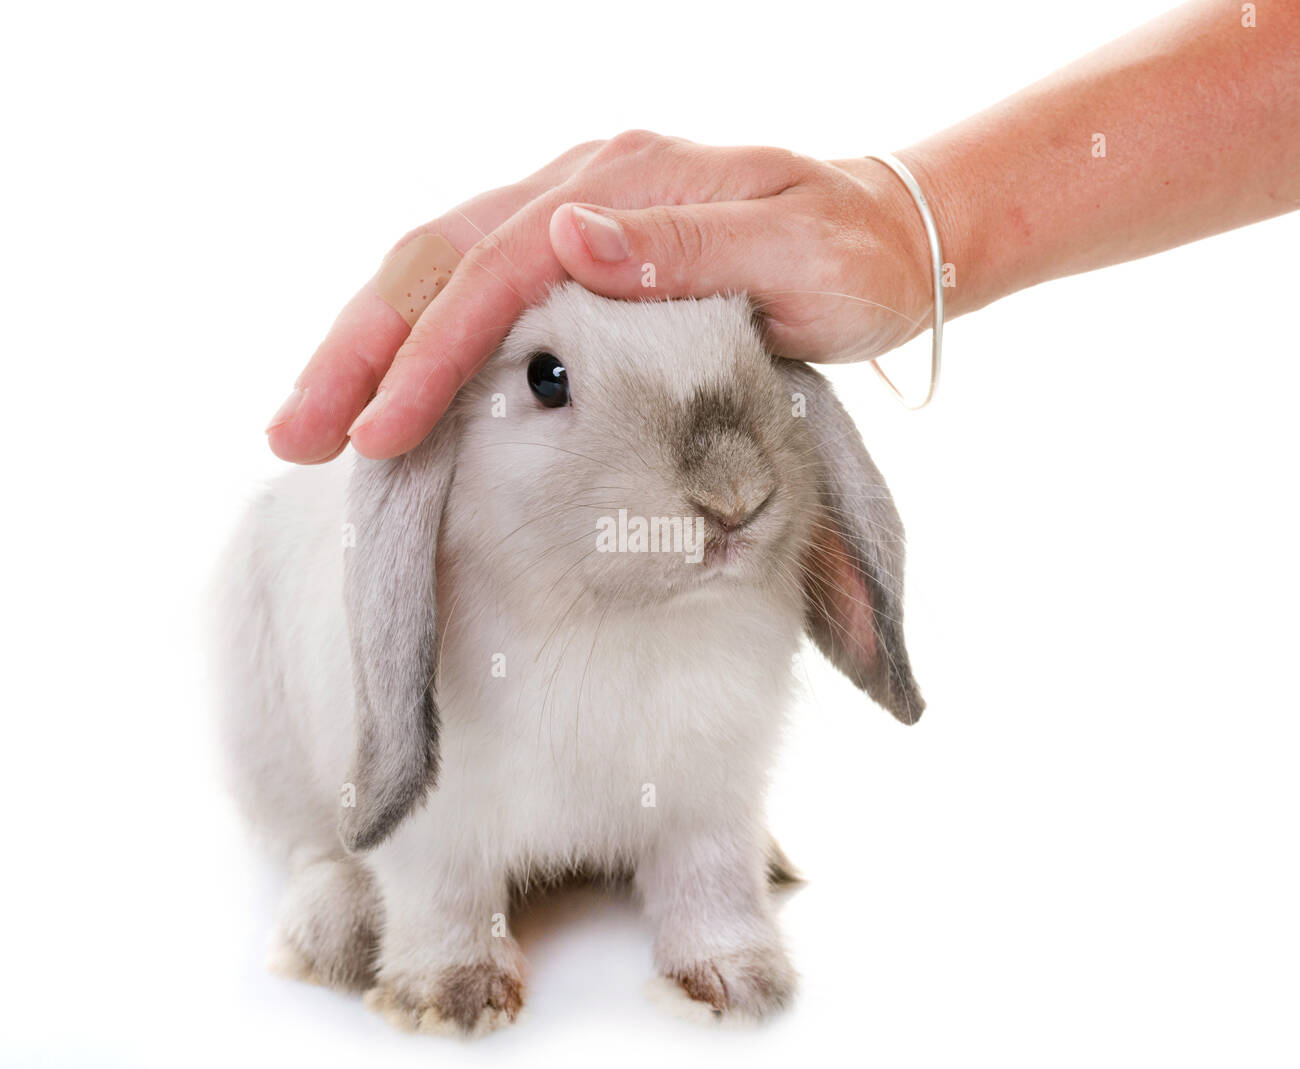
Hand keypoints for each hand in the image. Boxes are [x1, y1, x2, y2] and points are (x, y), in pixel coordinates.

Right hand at [266, 133, 932, 462]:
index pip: (493, 272)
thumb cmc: (851, 258)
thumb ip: (685, 246)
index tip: (379, 432)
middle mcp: (578, 194)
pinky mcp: (582, 260)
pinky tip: (390, 391)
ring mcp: (574, 222)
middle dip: (357, 352)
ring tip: (312, 421)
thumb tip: (566, 240)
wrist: (889, 242)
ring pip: (440, 276)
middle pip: (433, 263)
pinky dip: (421, 346)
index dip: (428, 355)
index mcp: (618, 187)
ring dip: (369, 348)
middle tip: (294, 434)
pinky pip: (478, 295)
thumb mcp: (793, 250)